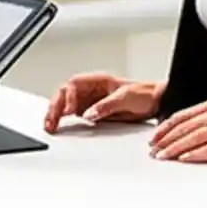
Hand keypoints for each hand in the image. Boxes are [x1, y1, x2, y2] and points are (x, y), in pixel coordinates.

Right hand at [42, 72, 162, 133]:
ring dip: (55, 114)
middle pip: (64, 94)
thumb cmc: (144, 94)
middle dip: (55, 107)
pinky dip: (64, 120)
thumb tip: (87, 114)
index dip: (68, 97)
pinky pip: (73, 114)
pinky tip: (59, 127)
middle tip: (51, 122)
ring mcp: (90, 100)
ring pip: (65, 103)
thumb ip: (105, 106)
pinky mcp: (92, 111)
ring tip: (50, 126)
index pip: (73, 84)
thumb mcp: (125, 98)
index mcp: (97, 80)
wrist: (156, 102)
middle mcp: (90, 89)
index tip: (68, 111)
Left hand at [148, 98, 206, 162]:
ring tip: (163, 156)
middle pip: (185, 126)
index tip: (153, 138)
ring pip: (195, 137)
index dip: (165, 128)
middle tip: (153, 150)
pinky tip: (185, 158)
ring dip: (176, 147)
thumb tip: (179, 134)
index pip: (182, 116)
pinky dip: (196, 153)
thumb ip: (204, 122)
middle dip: (166, 139)